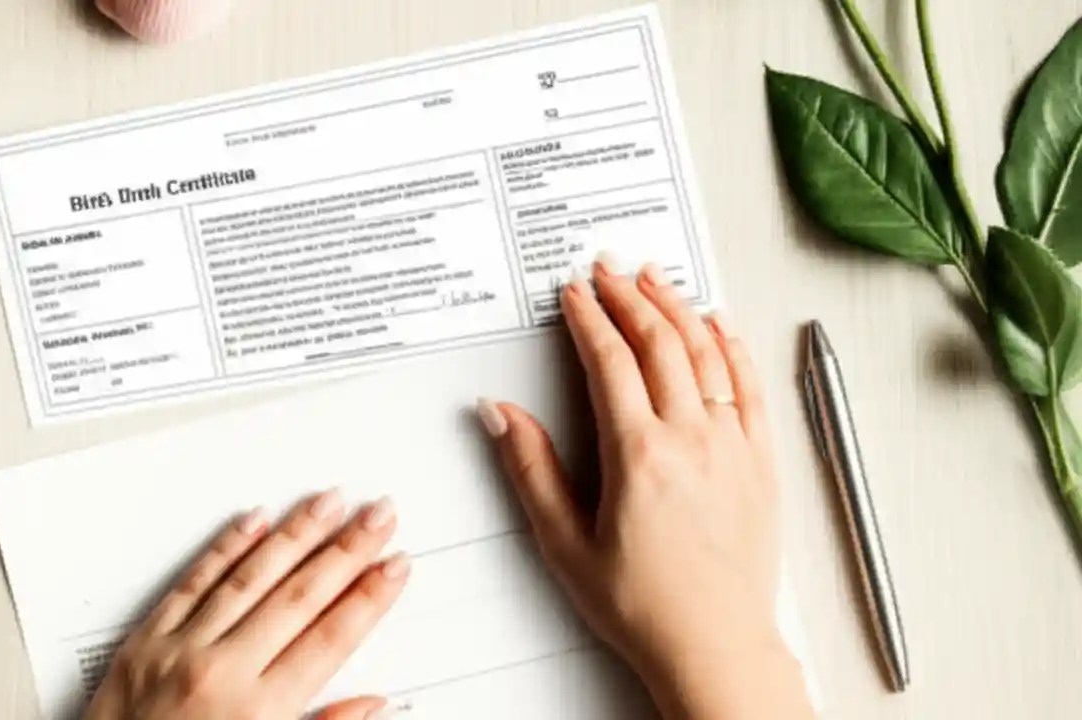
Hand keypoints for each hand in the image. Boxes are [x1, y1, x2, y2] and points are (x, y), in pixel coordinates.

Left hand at [85, 490, 408, 719]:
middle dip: (347, 549)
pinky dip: (226, 547)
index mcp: (258, 713)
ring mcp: (180, 650)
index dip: (369, 597)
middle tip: (378, 515)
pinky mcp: (144, 641)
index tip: (394, 565)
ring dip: (296, 533)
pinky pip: (192, 581)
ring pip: (250, 576)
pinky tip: (255, 520)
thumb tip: (372, 704)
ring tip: (328, 503)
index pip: (332, 638)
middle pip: (300, 596)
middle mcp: (221, 673)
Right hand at [477, 257, 814, 719]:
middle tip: (608, 269)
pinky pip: (752, 387)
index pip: (609, 361)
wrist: (714, 646)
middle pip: (659, 343)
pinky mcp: (763, 462)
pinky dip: (734, 347)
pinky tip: (720, 326)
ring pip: (708, 354)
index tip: (574, 294)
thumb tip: (502, 413)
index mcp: (639, 456)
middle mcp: (692, 440)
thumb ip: (531, 469)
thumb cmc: (642, 606)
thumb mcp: (564, 542)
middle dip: (628, 296)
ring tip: (655, 279)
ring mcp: (734, 447)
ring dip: (678, 308)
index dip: (588, 318)